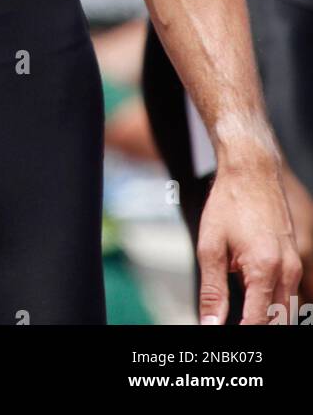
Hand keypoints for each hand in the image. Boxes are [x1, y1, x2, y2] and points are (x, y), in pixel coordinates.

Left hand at [197, 158, 301, 323]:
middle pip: (278, 322)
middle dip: (257, 328)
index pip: (257, 322)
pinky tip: (252, 299)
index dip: (241, 334)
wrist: (251, 170)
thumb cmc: (228, 203)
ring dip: (266, 318)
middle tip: (232, 326)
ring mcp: (295, 265)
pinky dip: (273, 304)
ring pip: (287, 311)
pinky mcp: (295, 259)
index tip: (223, 335)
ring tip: (241, 314)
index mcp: (264, 269)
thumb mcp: (210, 247)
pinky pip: (289, 293)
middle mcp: (287, 270)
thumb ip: (213, 291)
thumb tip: (210, 324)